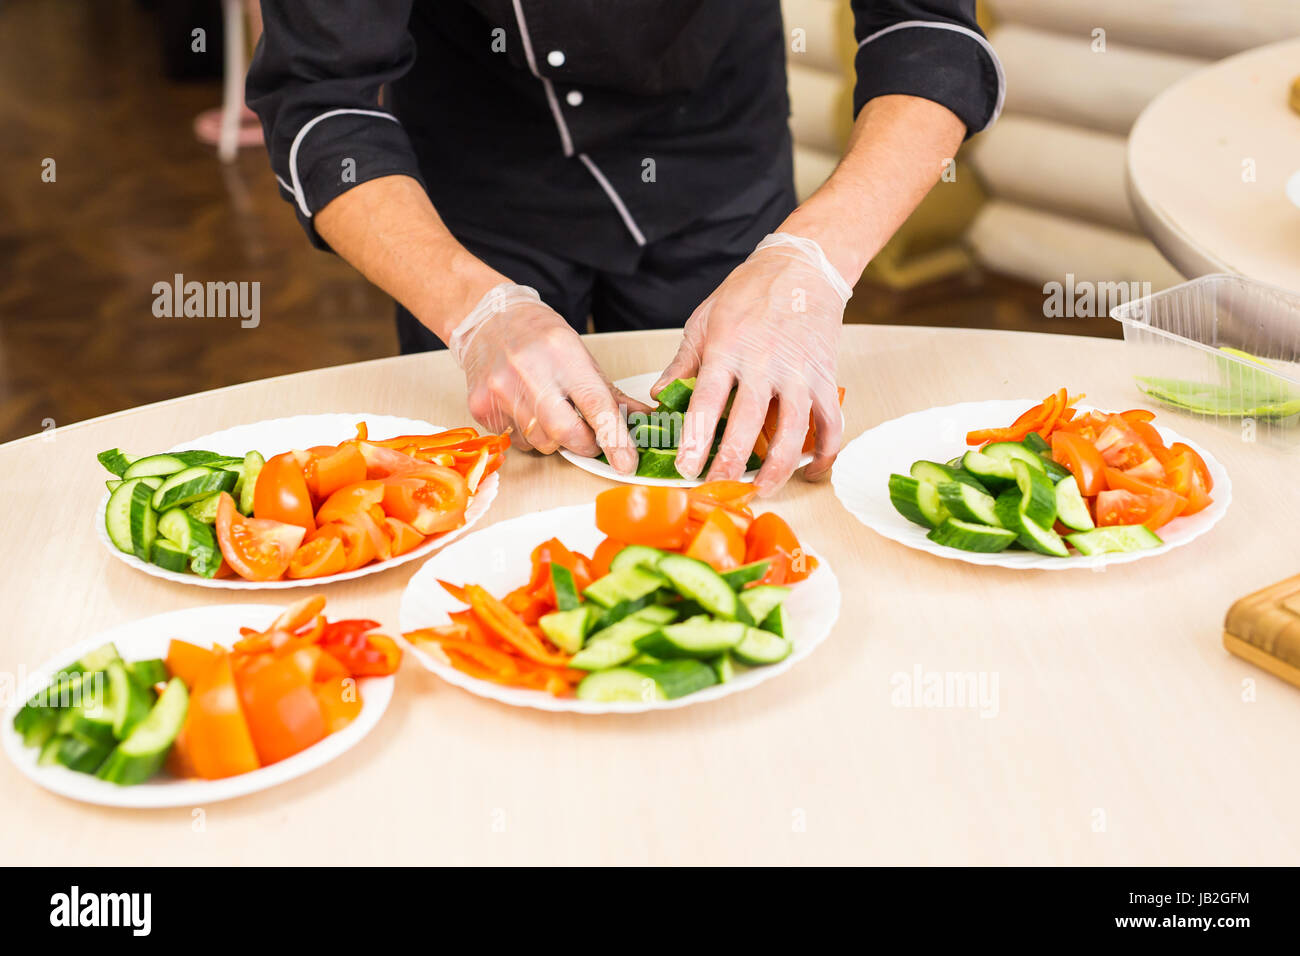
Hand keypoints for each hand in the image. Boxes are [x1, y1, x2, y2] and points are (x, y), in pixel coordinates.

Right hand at [450, 284, 646, 472]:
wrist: (490, 320)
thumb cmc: (541, 338)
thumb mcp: (581, 356)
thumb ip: (610, 394)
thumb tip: (644, 421)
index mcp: (564, 354)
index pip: (595, 405)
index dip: (614, 438)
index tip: (626, 462)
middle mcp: (530, 372)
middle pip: (565, 432)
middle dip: (585, 444)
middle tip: (589, 437)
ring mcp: (501, 390)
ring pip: (541, 443)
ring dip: (555, 438)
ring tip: (549, 410)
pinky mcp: (481, 407)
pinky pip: (517, 442)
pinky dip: (530, 435)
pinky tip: (525, 409)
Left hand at [653, 233, 850, 495]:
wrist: (803, 267)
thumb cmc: (749, 292)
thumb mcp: (705, 319)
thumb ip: (684, 361)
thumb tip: (658, 394)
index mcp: (728, 348)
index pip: (708, 400)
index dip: (696, 437)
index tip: (686, 467)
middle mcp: (764, 363)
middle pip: (748, 423)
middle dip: (732, 462)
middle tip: (718, 489)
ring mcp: (798, 373)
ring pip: (792, 431)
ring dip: (777, 467)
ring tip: (762, 490)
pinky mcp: (824, 378)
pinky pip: (830, 424)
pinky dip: (823, 453)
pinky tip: (808, 471)